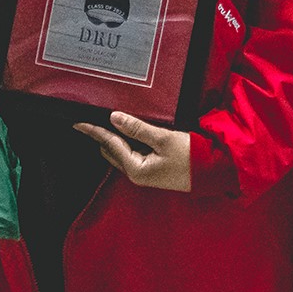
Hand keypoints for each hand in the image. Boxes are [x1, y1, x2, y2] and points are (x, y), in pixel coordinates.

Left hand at [74, 112, 191, 192]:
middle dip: (101, 136)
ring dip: (114, 139)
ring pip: (121, 153)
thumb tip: (114, 118)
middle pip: (112, 151)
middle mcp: (136, 174)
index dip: (95, 132)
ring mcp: (144, 173)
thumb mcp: (163, 138)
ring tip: (104, 123)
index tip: (78, 123)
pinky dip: (126, 142)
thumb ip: (137, 128)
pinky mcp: (152, 170)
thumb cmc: (191, 156)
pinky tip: (126, 132)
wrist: (213, 172)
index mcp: (136, 169)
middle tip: (89, 120)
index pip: (110, 144)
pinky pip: (132, 154)